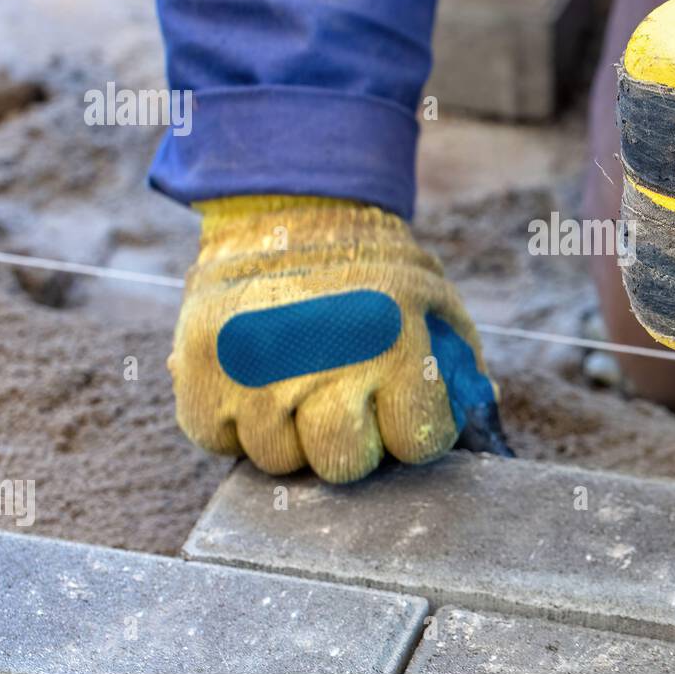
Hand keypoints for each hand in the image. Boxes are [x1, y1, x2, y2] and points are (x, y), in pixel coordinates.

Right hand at [169, 196, 506, 482]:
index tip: (404, 409)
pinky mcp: (196, 371)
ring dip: (292, 431)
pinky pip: (220, 440)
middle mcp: (320, 361)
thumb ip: (456, 364)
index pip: (417, 442)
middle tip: (345, 400)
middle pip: (342, 463)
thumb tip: (478, 421)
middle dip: (351, 440)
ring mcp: (251, 371)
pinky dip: (235, 421)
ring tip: (297, 379)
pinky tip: (255, 378)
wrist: (287, 210)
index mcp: (392, 339)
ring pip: (278, 459)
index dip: (414, 429)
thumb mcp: (432, 299)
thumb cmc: (371, 266)